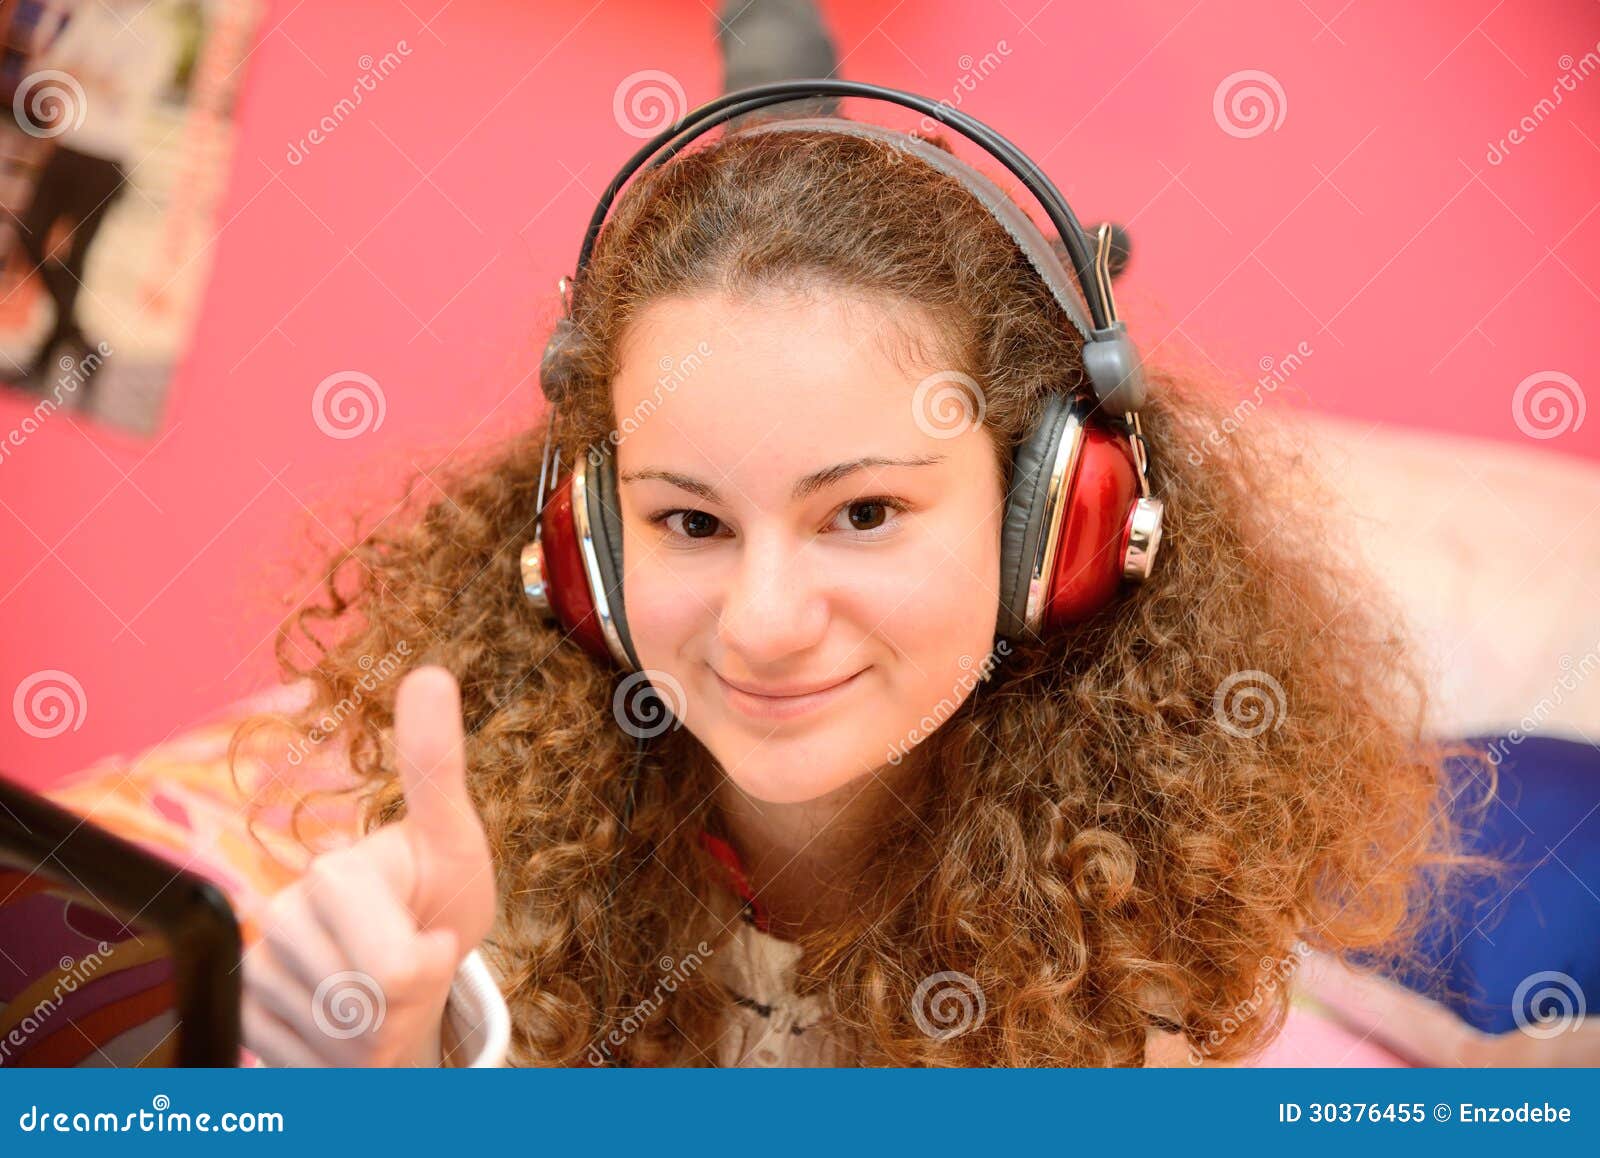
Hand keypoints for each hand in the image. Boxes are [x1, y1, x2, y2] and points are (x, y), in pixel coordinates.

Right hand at [242, 666, 496, 1065]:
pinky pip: (300, 1062)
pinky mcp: (244, 1007)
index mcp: (339, 872)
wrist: (409, 957)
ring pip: (335, 1044)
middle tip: (413, 965)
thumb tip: (432, 671)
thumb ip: (437, 765)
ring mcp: (261, 963)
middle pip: (366, 1011)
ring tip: (382, 985)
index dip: (429, 969)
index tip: (438, 940)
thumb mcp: (458, 838)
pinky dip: (336, 1055)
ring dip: (375, 1032)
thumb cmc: (439, 894)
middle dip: (406, 1005)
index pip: (394, 969)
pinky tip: (344, 1015)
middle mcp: (286, 912)